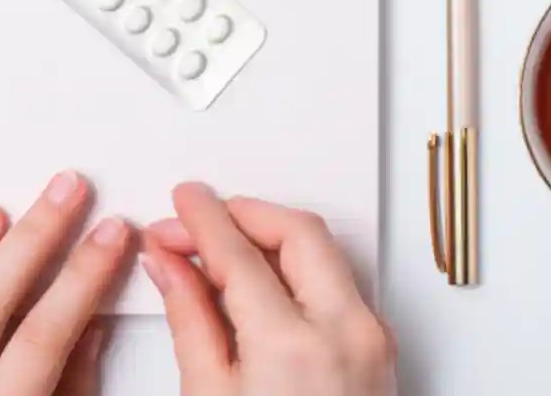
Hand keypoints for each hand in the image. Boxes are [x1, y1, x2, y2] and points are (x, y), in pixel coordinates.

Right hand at [143, 183, 395, 395]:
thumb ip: (192, 320)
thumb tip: (170, 265)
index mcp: (294, 346)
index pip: (240, 251)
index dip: (202, 218)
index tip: (181, 201)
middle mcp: (346, 332)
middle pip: (297, 231)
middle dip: (244, 212)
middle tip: (198, 218)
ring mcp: (372, 338)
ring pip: (323, 251)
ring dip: (272, 237)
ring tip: (222, 251)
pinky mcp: (380, 348)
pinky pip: (337, 283)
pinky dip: (297, 267)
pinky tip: (260, 280)